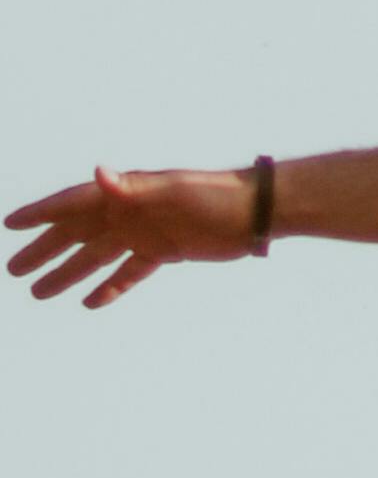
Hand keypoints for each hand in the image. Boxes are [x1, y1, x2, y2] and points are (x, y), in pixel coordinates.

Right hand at [7, 163, 271, 305]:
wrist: (253, 213)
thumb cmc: (213, 195)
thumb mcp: (172, 190)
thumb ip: (133, 187)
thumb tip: (98, 173)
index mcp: (122, 194)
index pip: (70, 204)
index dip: (39, 214)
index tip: (10, 225)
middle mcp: (126, 212)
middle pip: (75, 235)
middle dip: (43, 251)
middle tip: (13, 270)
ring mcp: (143, 233)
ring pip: (96, 257)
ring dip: (68, 274)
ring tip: (38, 293)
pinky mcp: (163, 252)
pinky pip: (128, 272)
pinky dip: (110, 287)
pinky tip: (90, 303)